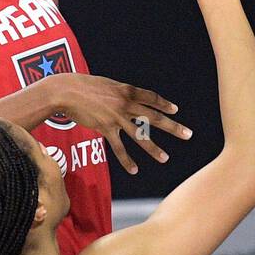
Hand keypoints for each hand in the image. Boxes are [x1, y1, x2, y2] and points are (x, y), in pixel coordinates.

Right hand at [50, 72, 191, 175]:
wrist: (66, 91)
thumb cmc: (84, 85)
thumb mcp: (108, 85)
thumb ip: (120, 93)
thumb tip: (128, 99)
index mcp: (127, 90)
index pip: (151, 98)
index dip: (164, 104)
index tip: (175, 110)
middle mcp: (126, 104)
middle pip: (154, 118)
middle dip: (173, 127)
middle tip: (188, 134)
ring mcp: (116, 117)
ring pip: (140, 136)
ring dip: (154, 148)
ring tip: (165, 158)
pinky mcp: (105, 128)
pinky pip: (119, 147)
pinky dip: (127, 160)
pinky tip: (135, 169)